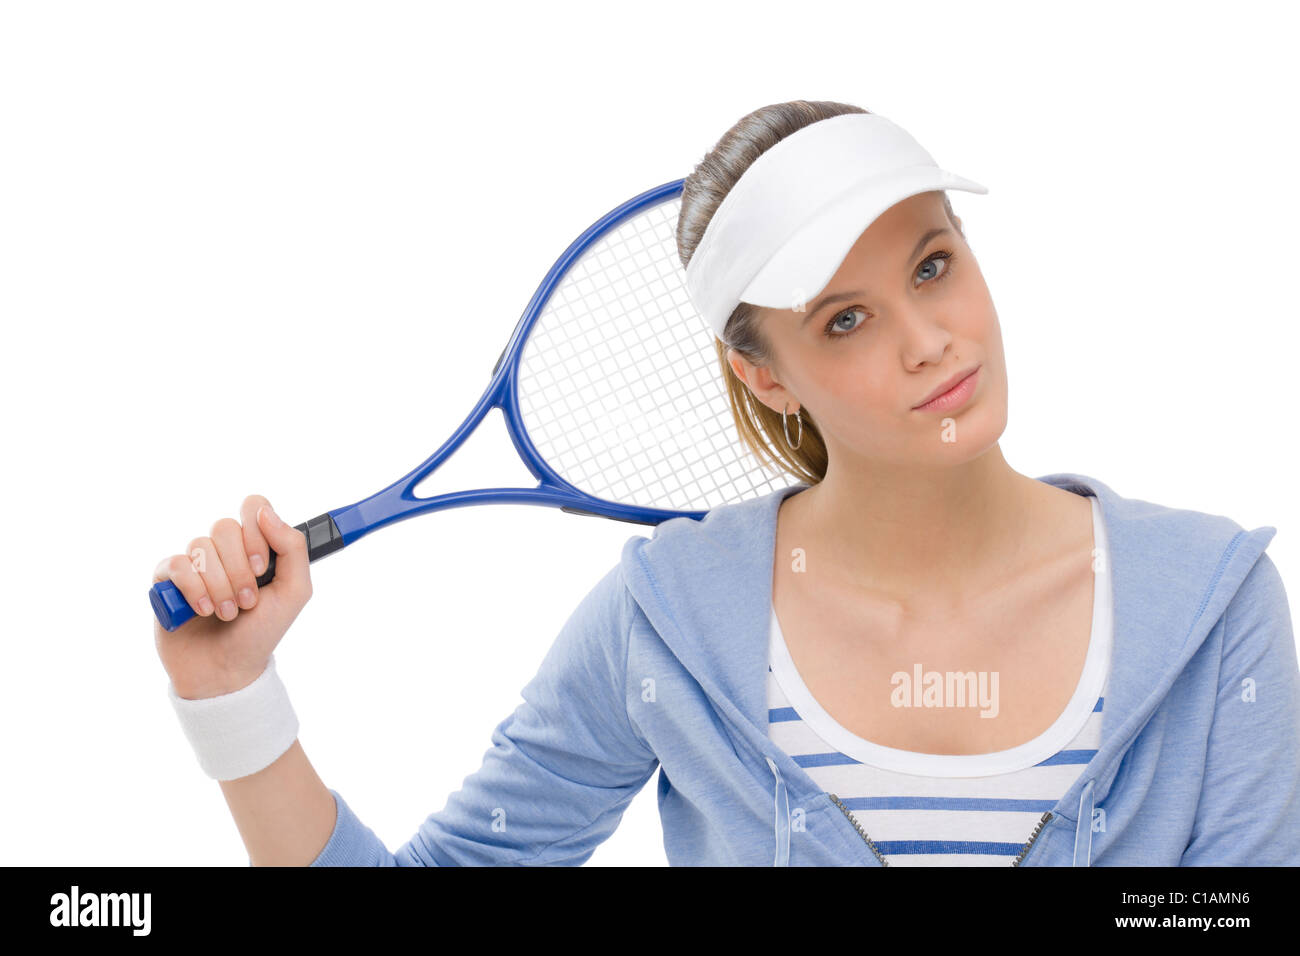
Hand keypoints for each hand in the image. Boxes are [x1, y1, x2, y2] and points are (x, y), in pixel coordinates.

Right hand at [152, 495, 311, 698]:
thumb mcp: (294, 591)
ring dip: (219, 585)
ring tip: (226, 614)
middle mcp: (225, 550)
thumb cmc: (262, 631)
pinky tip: (202, 611)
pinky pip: (176, 564)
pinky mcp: (167, 580)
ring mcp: (195, 563)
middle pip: (225, 527)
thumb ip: (292, 548)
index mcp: (256, 546)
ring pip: (200, 546)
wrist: (227, 670)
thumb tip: (266, 512)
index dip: (256, 533)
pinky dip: (193, 589)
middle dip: (239, 570)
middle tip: (247, 602)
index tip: (262, 568)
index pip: (254, 506)